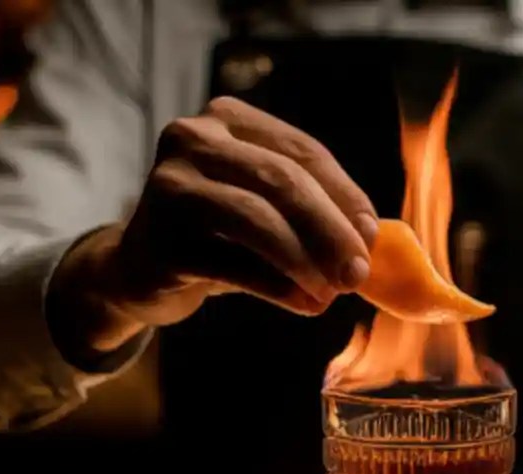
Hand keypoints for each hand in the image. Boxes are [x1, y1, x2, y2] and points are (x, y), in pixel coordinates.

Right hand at [49, 96, 378, 355]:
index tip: (374, 237)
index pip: (303, 152)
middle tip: (360, 273)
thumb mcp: (268, 211)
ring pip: (257, 219)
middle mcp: (192, 139)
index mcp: (228, 119)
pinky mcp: (159, 239)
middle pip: (282, 182)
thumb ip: (317, 214)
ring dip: (306, 261)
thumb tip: (382, 242)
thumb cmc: (220, 236)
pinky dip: (277, 287)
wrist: (141, 271)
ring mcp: (168, 186)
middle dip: (331, 230)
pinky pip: (232, 264)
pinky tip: (306, 305)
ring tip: (333, 293)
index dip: (346, 196)